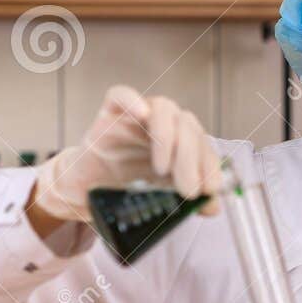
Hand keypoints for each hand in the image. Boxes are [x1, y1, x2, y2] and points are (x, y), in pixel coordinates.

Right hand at [30, 84, 221, 223]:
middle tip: (189, 190)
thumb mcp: (160, 196)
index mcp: (181, 141)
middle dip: (192, 160)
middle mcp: (164, 123)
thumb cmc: (127, 186)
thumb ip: (187, 201)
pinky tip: (142, 114)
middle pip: (187, 126)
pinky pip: (121, 95)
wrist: (88, 188)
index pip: (203, 144)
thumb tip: (212, 207)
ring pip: (164, 108)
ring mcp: (137, 115)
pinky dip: (133, 101)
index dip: (210, 165)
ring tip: (162, 170)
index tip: (211, 190)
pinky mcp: (110, 111)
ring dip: (168, 137)